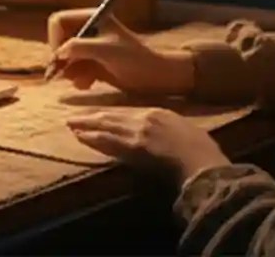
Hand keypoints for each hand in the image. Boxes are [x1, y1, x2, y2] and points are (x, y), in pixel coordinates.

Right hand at [47, 8, 195, 95]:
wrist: (154, 76)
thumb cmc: (135, 58)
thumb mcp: (106, 49)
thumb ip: (79, 47)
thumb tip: (58, 53)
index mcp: (91, 17)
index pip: (59, 21)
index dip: (55, 38)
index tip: (61, 55)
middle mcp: (87, 30)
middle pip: (58, 40)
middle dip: (61, 58)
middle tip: (64, 74)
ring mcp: (89, 47)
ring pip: (64, 57)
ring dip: (69, 71)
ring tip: (81, 81)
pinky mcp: (92, 63)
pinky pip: (73, 69)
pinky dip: (77, 78)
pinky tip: (88, 84)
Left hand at [67, 108, 230, 183]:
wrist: (202, 162)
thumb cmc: (200, 149)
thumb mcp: (183, 128)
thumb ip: (165, 125)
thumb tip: (155, 131)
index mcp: (157, 112)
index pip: (125, 112)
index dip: (108, 114)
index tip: (96, 115)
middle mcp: (144, 118)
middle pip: (112, 116)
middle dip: (91, 117)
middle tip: (73, 118)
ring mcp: (138, 133)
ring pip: (106, 127)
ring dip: (87, 127)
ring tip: (72, 126)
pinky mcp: (133, 148)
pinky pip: (109, 142)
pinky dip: (94, 139)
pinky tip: (82, 138)